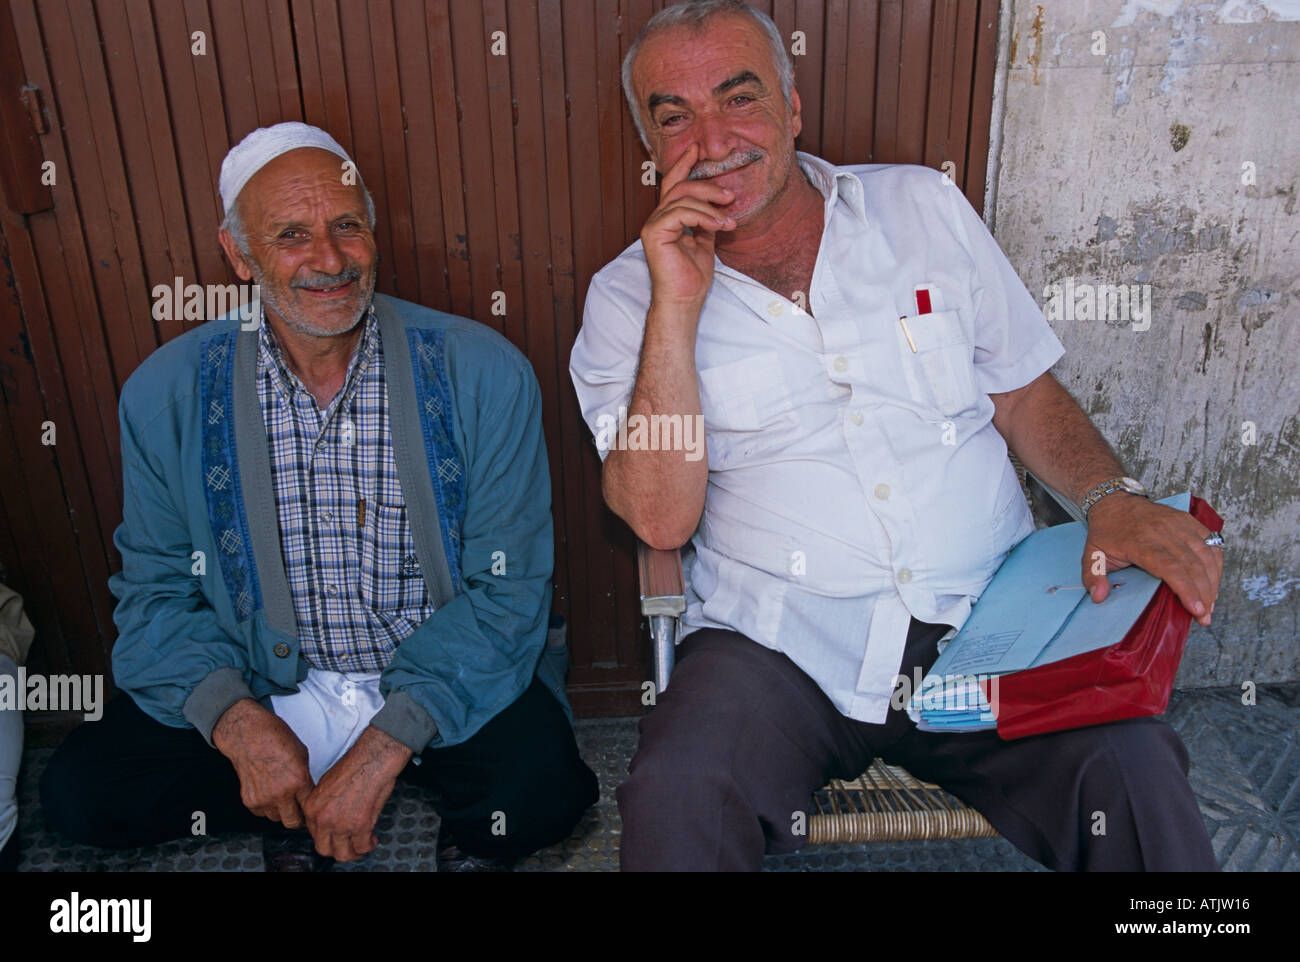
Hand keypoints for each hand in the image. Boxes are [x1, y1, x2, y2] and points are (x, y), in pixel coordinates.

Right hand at [212, 698, 314, 826]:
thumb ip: (306, 777)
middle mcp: (281, 793)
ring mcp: (263, 799)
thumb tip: (310, 792)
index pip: (310, 808)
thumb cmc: (276, 738)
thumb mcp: (302, 754)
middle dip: (297, 817)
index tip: (311, 807)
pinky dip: (265, 806)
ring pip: (276, 819)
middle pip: (293, 822)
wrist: (248, 734)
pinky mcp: (249, 800)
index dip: (312, 808)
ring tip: (280, 795)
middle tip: (297, 808)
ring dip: (280, 811)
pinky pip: (261, 813)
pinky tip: (267, 791)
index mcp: (299, 781)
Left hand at [302, 725, 411, 861]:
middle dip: (338, 849)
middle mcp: (323, 818)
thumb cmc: (356, 764)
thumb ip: (324, 805)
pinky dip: (368, 846)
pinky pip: (362, 847)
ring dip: (353, 852)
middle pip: (324, 849)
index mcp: (312, 807)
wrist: (373, 757)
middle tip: (348, 845)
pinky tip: (372, 839)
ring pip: (343, 854)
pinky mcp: (360, 826)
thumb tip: (331, 817)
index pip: (313, 834)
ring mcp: (341, 824)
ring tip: (361, 845)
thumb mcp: (327, 784)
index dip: (327, 837)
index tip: (336, 836)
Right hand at [641, 143, 737, 309]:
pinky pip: (680, 213)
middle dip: (706, 185)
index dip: (684, 164)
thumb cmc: (692, 277)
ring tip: (729, 221)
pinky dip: (702, 216)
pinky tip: (718, 226)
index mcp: (667, 219)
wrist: (685, 299)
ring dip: (711, 207)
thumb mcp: (705, 242)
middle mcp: (657, 219)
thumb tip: (718, 206)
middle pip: (679, 186)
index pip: (673, 184)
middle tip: (730, 196)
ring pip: (682, 198)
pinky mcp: (654, 233)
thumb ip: (706, 221)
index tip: (697, 148)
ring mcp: (653, 225)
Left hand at [1081, 495, 1222, 625]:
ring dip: (1212, 582)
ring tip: (1210, 605)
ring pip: (1205, 555)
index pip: (1170, 567)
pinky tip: (1214, 582)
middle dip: (1203, 594)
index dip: (1186, 589)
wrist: (1115, 501)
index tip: (1196, 610)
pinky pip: (1211, 544)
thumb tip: (1098, 597)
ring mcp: (1179, 525)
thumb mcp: (1092, 553)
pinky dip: (1216, 565)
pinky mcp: (1189, 521)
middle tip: (1204, 618)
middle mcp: (1163, 532)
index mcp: (1140, 542)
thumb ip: (1092, 576)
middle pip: (1192, 565)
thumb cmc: (1107, 531)